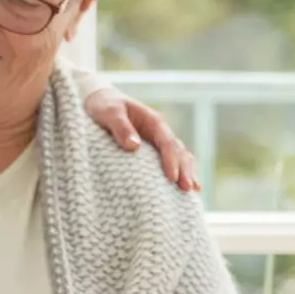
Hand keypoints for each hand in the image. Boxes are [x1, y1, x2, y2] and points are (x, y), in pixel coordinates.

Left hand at [83, 87, 199, 192]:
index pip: (167, 142)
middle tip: (187, 189)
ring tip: (193, 191)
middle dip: (184, 170)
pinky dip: (180, 174)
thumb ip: (121, 127)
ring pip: (180, 157)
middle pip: (179, 151)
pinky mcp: (153, 152)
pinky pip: (172, 162)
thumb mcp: (109, 112)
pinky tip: (186, 189)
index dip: (171, 159)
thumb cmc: (104, 106)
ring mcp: (158, 143)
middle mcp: (160, 133)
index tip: (172, 177)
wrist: (100, 102)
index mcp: (153, 122)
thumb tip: (134, 147)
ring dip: (187, 173)